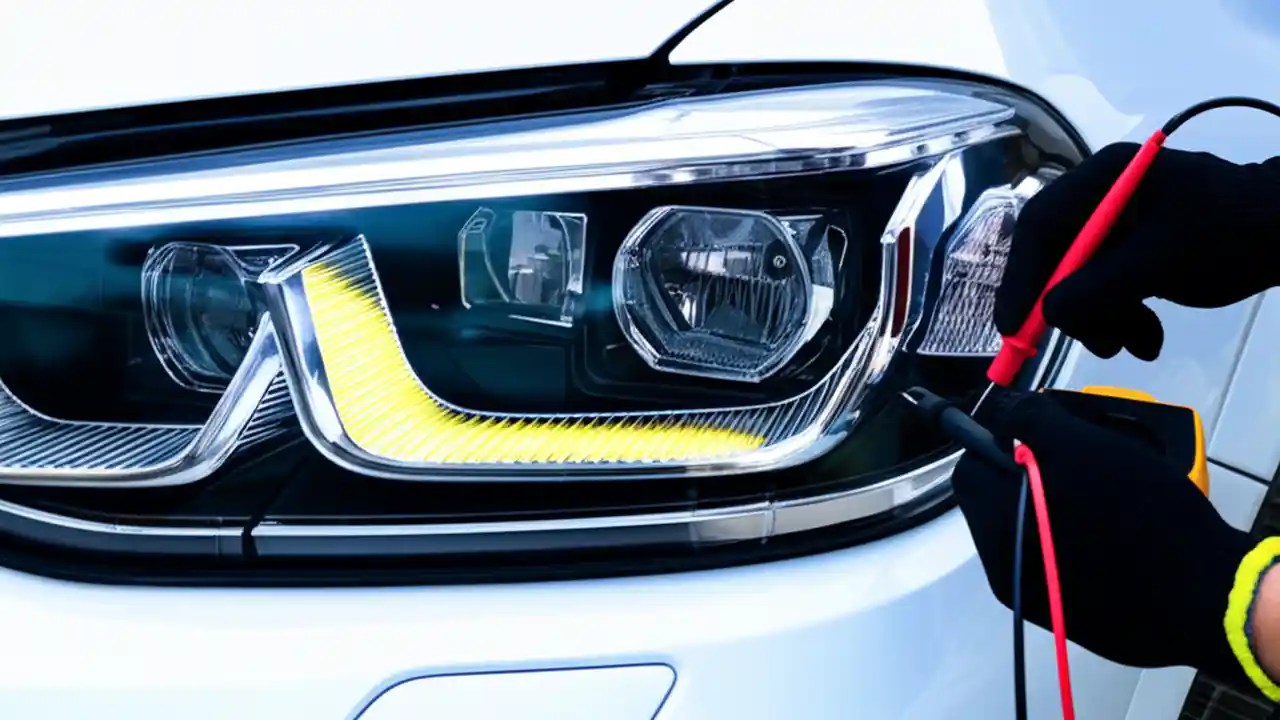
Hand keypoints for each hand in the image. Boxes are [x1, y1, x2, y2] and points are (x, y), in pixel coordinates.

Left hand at [951, 389, 1252, 678]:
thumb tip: (1007, 412)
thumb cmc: (1139, 515)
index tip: (1031, 432)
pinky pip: (1061, 562)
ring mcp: (1039, 598)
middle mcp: (1006, 571)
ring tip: (1099, 492)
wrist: (1207, 595)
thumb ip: (1032, 422)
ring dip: (1054, 504)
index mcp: (996, 530)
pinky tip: (1114, 529)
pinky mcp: (1074, 615)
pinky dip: (1077, 539)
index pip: (970, 471)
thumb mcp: (1083, 447)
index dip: (996, 442)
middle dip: (1025, 473)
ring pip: (1030, 532)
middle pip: (998, 503)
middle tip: (1072, 458)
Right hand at [994, 143, 1279, 359]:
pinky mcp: (1133, 253)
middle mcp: (1102, 198)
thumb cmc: (1232, 235)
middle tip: (1094, 343)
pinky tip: (1148, 338)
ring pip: (1080, 283)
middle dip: (1072, 308)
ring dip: (1102, 321)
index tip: (1014, 325)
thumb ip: (1098, 287)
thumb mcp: (1161, 261)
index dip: (1021, 277)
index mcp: (1104, 179)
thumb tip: (1047, 313)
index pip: (1040, 226)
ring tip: (1137, 342)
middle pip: (1056, 259)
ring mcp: (1118, 227)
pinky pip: (1107, 292)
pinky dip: (1122, 320)